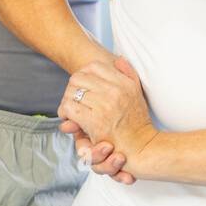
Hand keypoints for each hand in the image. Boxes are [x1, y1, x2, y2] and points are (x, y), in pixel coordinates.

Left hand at [59, 57, 157, 184]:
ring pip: (71, 92)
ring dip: (67, 101)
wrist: (140, 146)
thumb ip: (128, 74)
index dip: (83, 74)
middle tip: (73, 98)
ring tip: (71, 109)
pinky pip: (69, 108)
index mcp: (124, 83)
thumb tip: (118, 59)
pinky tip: (70, 120)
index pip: (94, 66)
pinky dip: (65, 113)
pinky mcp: (95, 121)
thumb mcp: (137, 93)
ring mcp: (105, 105)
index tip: (83, 85)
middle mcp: (115, 91)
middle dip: (71, 88)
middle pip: (78, 78)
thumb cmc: (137, 121)